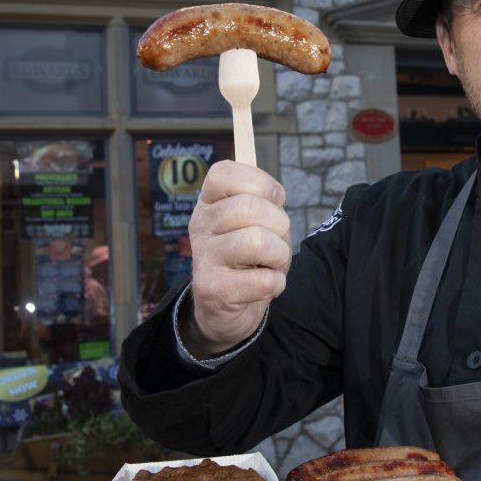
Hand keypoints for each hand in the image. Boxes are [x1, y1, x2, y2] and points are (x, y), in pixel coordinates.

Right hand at [182, 160, 291, 356]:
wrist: (224, 309)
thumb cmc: (249, 257)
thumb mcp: (256, 222)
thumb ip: (263, 201)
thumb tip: (275, 193)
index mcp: (209, 202)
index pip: (225, 172)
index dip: (260, 183)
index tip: (274, 201)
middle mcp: (200, 225)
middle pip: (251, 207)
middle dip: (280, 226)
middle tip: (273, 242)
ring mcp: (203, 257)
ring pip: (260, 241)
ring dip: (279, 256)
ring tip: (269, 264)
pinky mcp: (212, 290)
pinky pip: (265, 280)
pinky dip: (276, 284)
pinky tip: (263, 286)